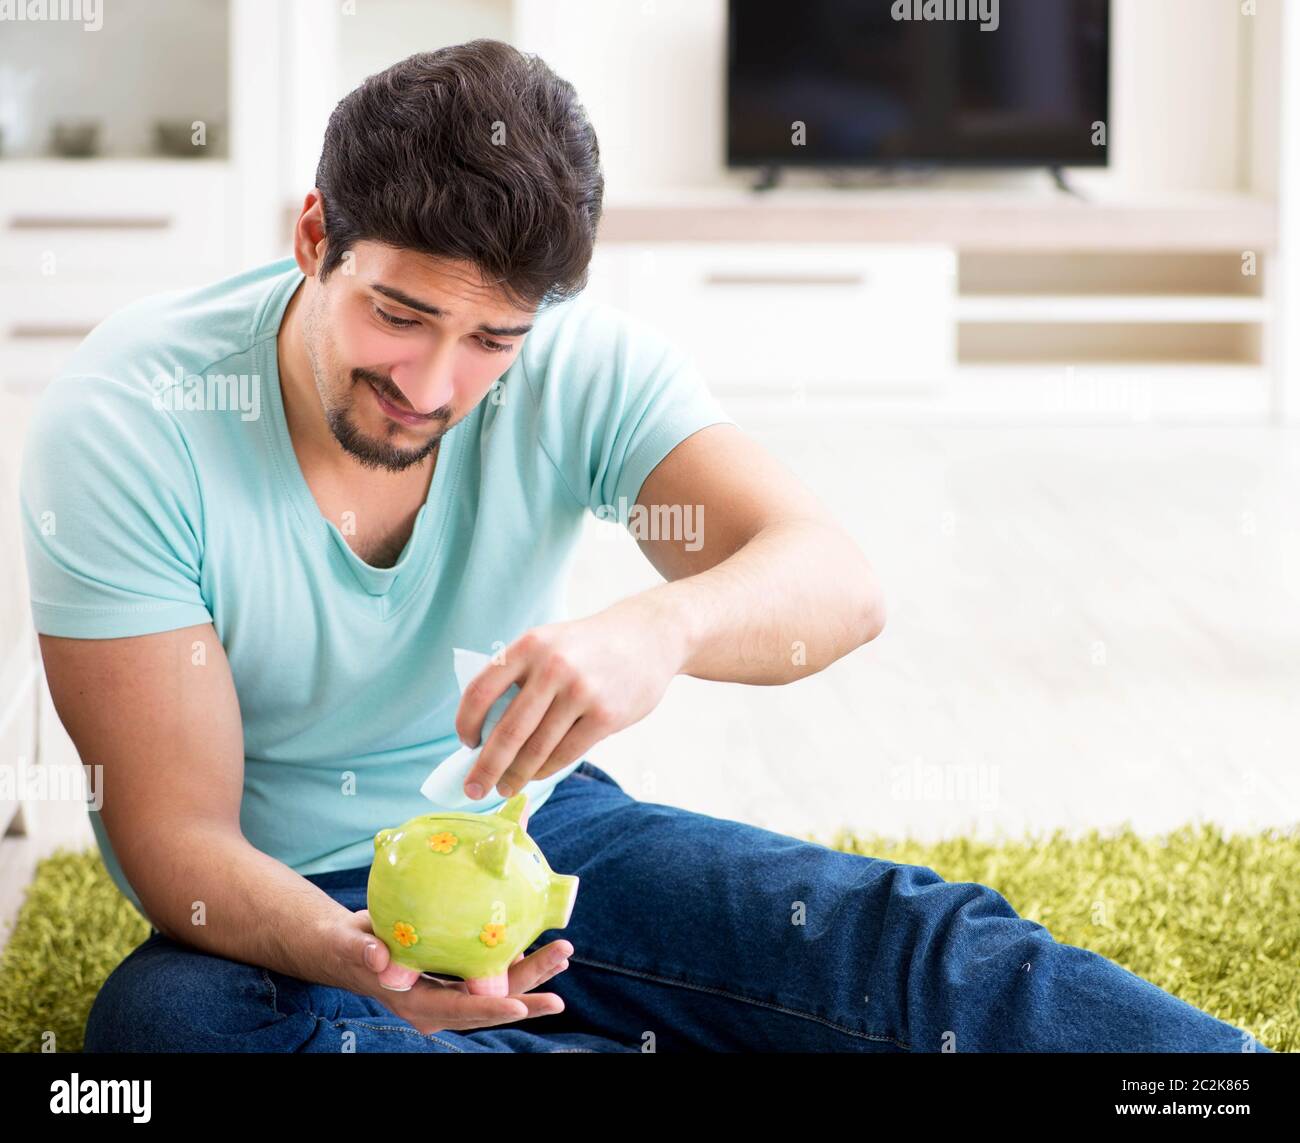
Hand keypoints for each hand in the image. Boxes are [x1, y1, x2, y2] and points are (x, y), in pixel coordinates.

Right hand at [337, 908, 573, 1033]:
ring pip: (499, 990)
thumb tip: (377, 956)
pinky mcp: (459, 978)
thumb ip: (363, 951)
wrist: (350, 948)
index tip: (520, 1005)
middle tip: (562, 972)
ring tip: (564, 956)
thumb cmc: (348, 946)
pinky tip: (546, 949)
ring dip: (533, 976)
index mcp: (416, 1003)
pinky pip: (494, 976)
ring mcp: (452, 993)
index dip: (489, 1008)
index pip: (459, 1010)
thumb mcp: (350, 946)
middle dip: (528, 990)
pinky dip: (520, 963)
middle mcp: (440, 1005)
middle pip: (490, 1003)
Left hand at [455, 596, 687, 800]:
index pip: (481, 691)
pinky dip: (545, 770)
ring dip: (515, 775)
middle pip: (507, 731)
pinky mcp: (605, 716)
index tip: (466, 743)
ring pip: (537, 749)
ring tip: (504, 787)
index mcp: (529, 646)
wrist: (649, 637)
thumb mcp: (549, 644)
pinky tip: (535, 776)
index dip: (466, 723)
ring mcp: (581, 692)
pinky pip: (565, 754)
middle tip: (473, 789)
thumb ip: (519, 677)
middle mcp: (552, 667)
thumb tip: (485, 731)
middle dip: (485, 767)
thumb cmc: (588, 647)